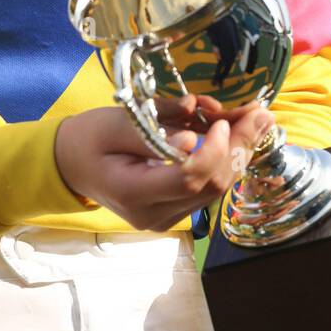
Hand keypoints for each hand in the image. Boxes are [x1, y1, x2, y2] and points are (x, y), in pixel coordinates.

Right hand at [54, 94, 273, 232]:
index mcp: (134, 193)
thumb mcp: (112, 122)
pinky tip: (237, 134)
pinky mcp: (173, 211)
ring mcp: (165, 218)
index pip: (189, 179)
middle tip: (260, 112)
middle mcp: (154, 215)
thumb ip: (153, 126)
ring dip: (238, 152)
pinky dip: (225, 160)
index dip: (214, 150)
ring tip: (255, 119)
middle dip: (239, 148)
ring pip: (216, 189)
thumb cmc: (87, 138)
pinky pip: (208, 188)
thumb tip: (195, 124)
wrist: (70, 165)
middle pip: (211, 186)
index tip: (220, 121)